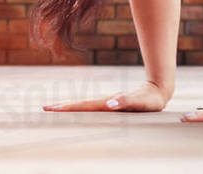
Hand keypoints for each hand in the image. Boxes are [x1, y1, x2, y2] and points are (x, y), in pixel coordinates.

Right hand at [43, 81, 170, 112]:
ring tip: (55, 109)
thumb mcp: (139, 101)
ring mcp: (107, 103)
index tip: (51, 108)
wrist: (157, 90)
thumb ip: (125, 101)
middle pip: (79, 105)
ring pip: (84, 106)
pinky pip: (93, 108)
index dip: (67, 108)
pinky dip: (81, 109)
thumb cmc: (149, 100)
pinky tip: (77, 112)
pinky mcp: (112, 104)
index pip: (83, 106)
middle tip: (44, 108)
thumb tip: (109, 103)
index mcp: (107, 102)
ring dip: (69, 108)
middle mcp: (105, 102)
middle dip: (62, 107)